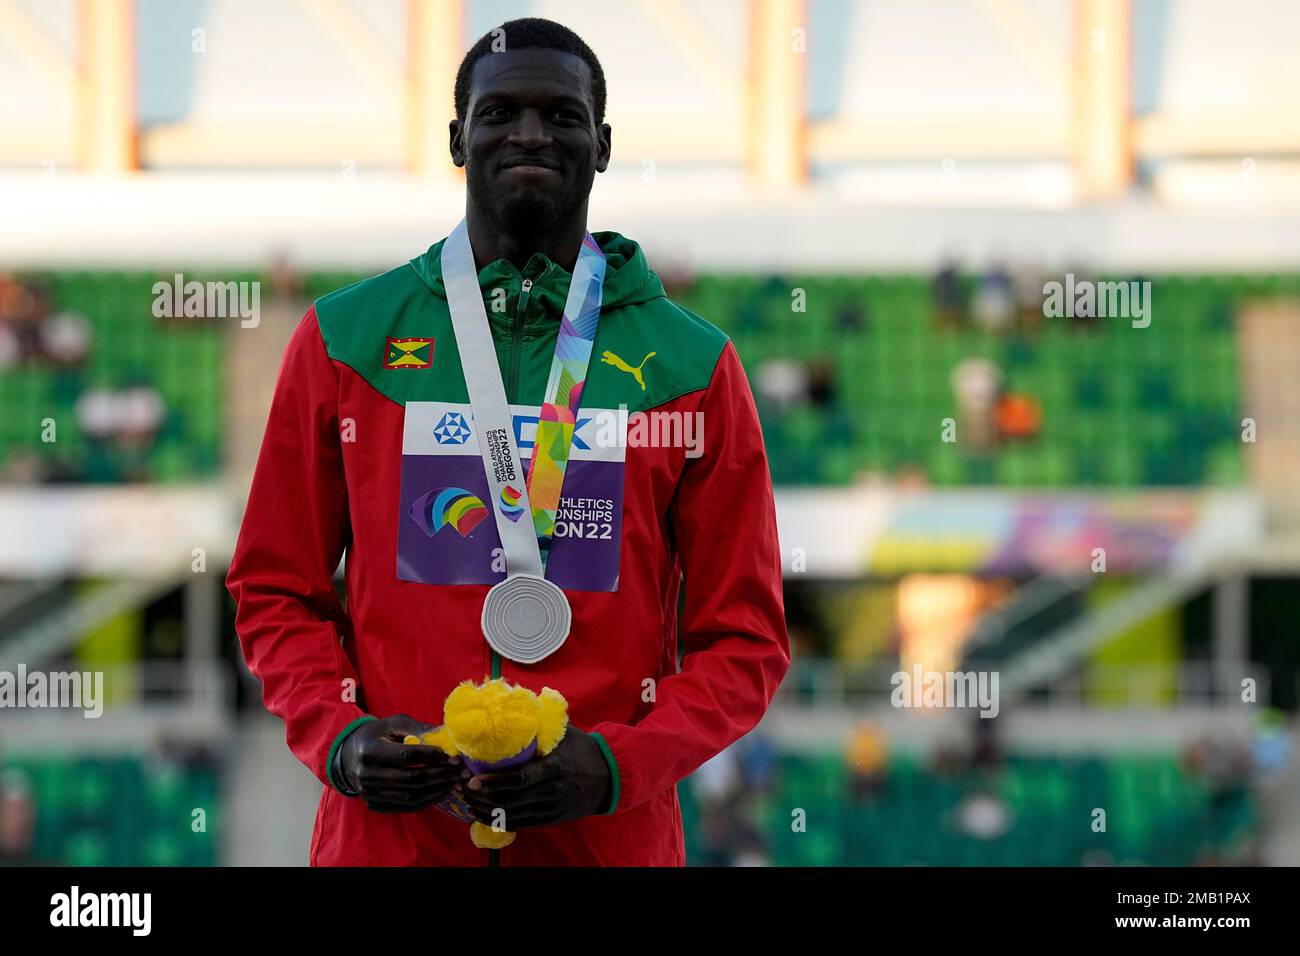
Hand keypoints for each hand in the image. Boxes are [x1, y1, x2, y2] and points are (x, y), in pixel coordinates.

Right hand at [338, 714, 460, 813]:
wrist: (348, 756)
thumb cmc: (377, 735)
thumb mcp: (394, 724)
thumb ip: (418, 728)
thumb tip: (446, 734)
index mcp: (370, 751)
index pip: (407, 756)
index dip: (432, 756)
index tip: (454, 756)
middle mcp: (367, 775)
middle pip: (411, 778)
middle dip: (440, 775)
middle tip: (461, 772)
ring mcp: (369, 793)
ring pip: (410, 796)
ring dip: (437, 790)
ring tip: (455, 782)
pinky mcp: (374, 805)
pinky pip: (405, 806)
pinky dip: (427, 801)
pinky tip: (442, 792)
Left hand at [457, 727, 611, 829]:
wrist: (609, 777)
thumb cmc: (582, 749)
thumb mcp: (564, 734)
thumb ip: (539, 725)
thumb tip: (512, 703)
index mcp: (553, 769)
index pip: (519, 779)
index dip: (493, 782)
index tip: (472, 780)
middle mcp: (551, 792)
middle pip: (510, 800)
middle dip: (482, 796)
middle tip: (461, 787)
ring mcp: (551, 808)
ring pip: (513, 814)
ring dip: (486, 809)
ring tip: (467, 800)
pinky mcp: (550, 819)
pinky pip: (521, 823)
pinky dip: (499, 820)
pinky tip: (483, 813)